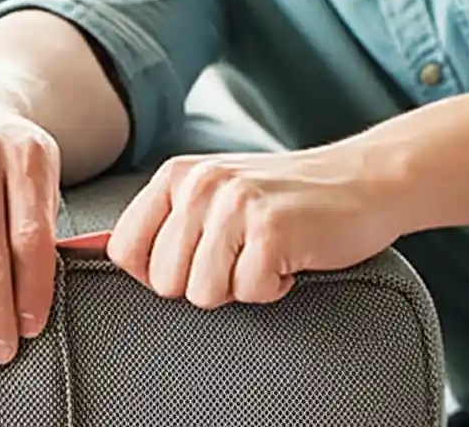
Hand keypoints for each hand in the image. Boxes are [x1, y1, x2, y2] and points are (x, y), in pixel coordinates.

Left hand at [106, 147, 403, 308]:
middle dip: (204, 283)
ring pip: (202, 293)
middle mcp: (200, 184)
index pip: (124, 248)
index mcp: (177, 175)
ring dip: (240, 286)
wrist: (363, 179)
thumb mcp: (216, 193)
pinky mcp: (271, 230)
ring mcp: (235, 205)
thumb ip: (169, 222)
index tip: (193, 264)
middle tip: (241, 256)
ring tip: (266, 253)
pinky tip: (290, 257)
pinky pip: (249, 292)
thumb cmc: (286, 196)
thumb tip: (106, 256)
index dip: (154, 273)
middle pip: (163, 281)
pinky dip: (273, 287)